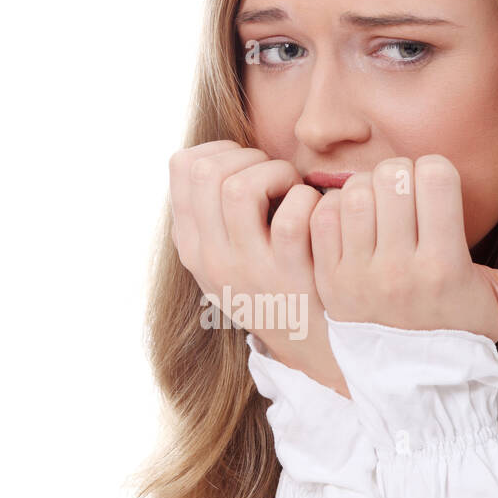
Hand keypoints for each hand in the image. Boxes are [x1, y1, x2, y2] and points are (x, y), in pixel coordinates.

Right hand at [169, 140, 349, 395]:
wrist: (315, 347)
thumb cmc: (279, 285)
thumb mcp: (229, 258)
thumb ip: (218, 215)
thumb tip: (223, 157)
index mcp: (192, 246)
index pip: (182, 166)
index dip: (222, 151)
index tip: (249, 167)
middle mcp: (210, 259)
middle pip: (206, 171)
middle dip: (248, 157)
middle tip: (274, 178)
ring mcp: (247, 269)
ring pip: (239, 185)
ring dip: (276, 171)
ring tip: (292, 189)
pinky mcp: (287, 275)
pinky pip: (291, 211)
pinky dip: (307, 197)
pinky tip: (314, 210)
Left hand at [309, 155, 497, 342]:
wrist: (414, 382)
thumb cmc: (464, 332)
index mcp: (444, 267)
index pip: (435, 176)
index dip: (439, 170)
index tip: (438, 188)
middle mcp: (398, 270)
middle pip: (393, 177)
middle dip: (405, 174)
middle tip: (409, 193)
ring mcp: (358, 276)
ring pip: (356, 192)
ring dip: (371, 188)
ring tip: (383, 206)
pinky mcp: (329, 282)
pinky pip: (323, 217)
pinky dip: (337, 207)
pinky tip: (357, 220)